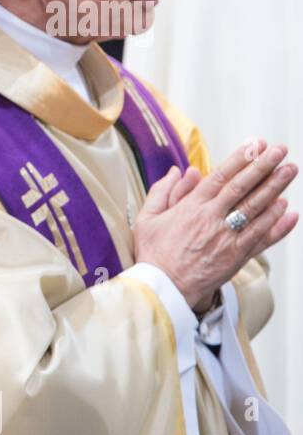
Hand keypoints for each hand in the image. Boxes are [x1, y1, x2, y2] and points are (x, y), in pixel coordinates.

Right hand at [133, 140, 297, 311]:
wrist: (164, 288)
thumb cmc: (154, 254)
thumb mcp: (147, 219)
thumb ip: (163, 192)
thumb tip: (178, 171)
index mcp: (190, 208)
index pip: (220, 177)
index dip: (240, 159)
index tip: (254, 145)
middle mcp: (212, 219)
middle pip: (243, 187)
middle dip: (264, 166)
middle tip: (280, 150)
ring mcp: (227, 238)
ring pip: (257, 208)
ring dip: (276, 187)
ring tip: (290, 170)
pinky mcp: (237, 256)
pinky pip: (262, 235)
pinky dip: (277, 223)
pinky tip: (289, 209)